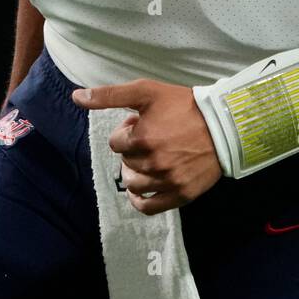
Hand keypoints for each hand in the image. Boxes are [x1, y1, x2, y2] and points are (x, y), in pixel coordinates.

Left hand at [71, 79, 223, 213]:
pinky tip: (139, 192)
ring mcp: (167, 181)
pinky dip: (139, 201)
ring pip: (133, 184)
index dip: (127, 132)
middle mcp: (153, 162)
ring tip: (150, 159)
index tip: (143, 124)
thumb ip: (109, 96)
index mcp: (142, 138)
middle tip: (153, 138)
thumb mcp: (146, 91)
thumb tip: (76, 97)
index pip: (115, 142)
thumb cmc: (183, 105)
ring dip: (136, 171)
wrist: (223, 124)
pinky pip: (148, 207)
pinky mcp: (180, 195)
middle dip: (133, 150)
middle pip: (125, 162)